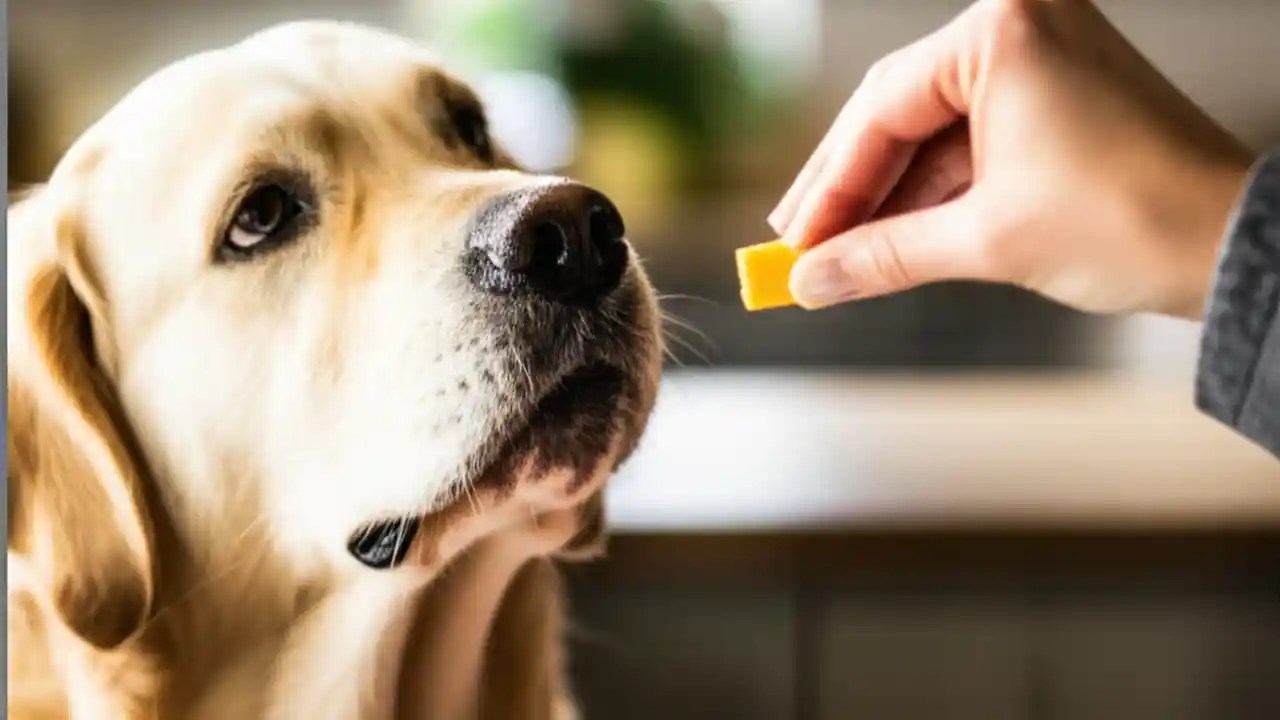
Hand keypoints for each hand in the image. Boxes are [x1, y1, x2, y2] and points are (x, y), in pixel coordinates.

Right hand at [771, 0, 1255, 318]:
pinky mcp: (1057, 94)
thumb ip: (884, 256)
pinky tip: (894, 238)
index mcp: (1001, 32)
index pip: (881, 108)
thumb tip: (812, 280)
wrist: (1233, 245)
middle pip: (898, 112)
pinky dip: (934, 194)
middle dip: (850, 189)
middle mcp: (1019, 26)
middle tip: (800, 245)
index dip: (830, 186)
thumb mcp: (986, 241)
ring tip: (840, 255)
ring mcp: (1041, 57)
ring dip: (888, 198)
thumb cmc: (1132, 219)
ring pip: (932, 132)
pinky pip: (971, 141)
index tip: (796, 243)